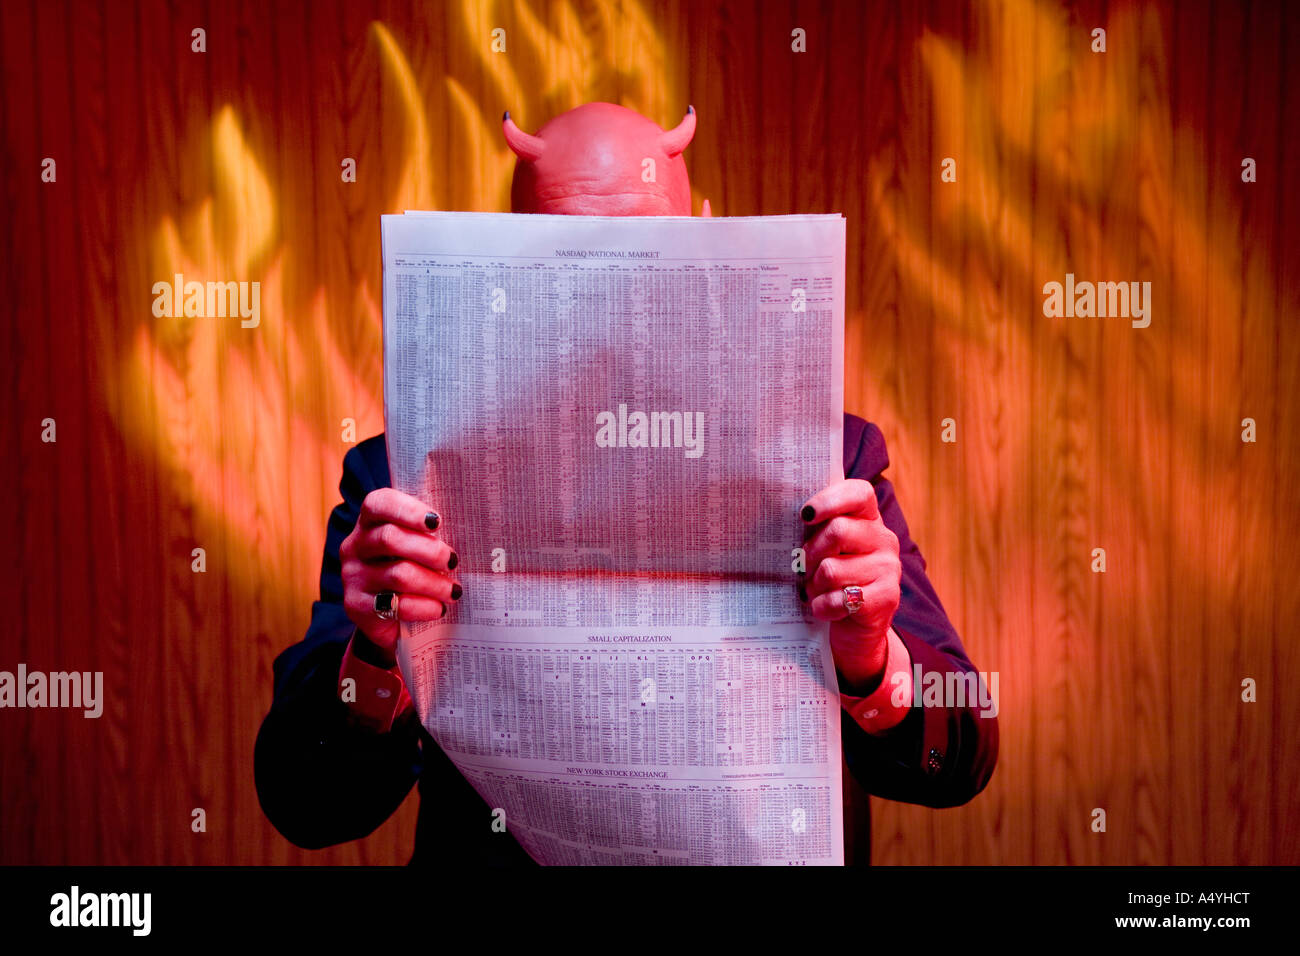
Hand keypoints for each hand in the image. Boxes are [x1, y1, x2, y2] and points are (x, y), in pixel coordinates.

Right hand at [340, 489, 460, 665]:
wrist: (388, 618)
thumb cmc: (409, 568)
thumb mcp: (414, 546)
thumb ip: (429, 534)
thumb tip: (469, 530)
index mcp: (369, 521)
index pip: (380, 504)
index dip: (409, 510)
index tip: (436, 522)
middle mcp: (355, 545)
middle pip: (390, 538)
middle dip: (429, 550)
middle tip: (453, 561)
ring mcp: (353, 576)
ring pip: (398, 574)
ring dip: (434, 583)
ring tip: (454, 590)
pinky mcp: (356, 606)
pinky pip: (397, 605)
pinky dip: (424, 607)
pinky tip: (439, 608)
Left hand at [799, 479, 900, 692]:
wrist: (855, 633)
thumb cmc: (832, 583)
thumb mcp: (824, 551)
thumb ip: (814, 530)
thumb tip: (782, 516)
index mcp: (869, 520)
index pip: (858, 494)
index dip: (830, 500)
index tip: (805, 515)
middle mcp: (884, 540)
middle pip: (838, 531)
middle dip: (810, 554)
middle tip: (803, 569)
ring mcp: (888, 569)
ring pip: (832, 569)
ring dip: (814, 585)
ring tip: (815, 591)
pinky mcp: (886, 598)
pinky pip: (839, 598)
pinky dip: (822, 607)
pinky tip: (825, 609)